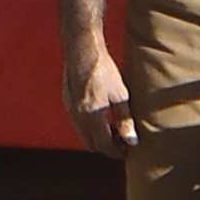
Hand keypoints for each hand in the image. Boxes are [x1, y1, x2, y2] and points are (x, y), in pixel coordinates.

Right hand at [65, 40, 136, 158]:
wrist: (82, 48)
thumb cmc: (103, 69)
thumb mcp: (120, 95)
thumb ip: (125, 119)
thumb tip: (132, 141)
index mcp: (92, 116)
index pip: (103, 146)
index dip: (116, 152)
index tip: (128, 151)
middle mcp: (78, 116)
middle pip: (91, 144)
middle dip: (106, 147)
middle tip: (122, 143)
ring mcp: (70, 108)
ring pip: (83, 134)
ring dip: (97, 137)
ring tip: (114, 129)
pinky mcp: (67, 99)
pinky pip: (78, 122)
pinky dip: (89, 126)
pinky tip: (101, 116)